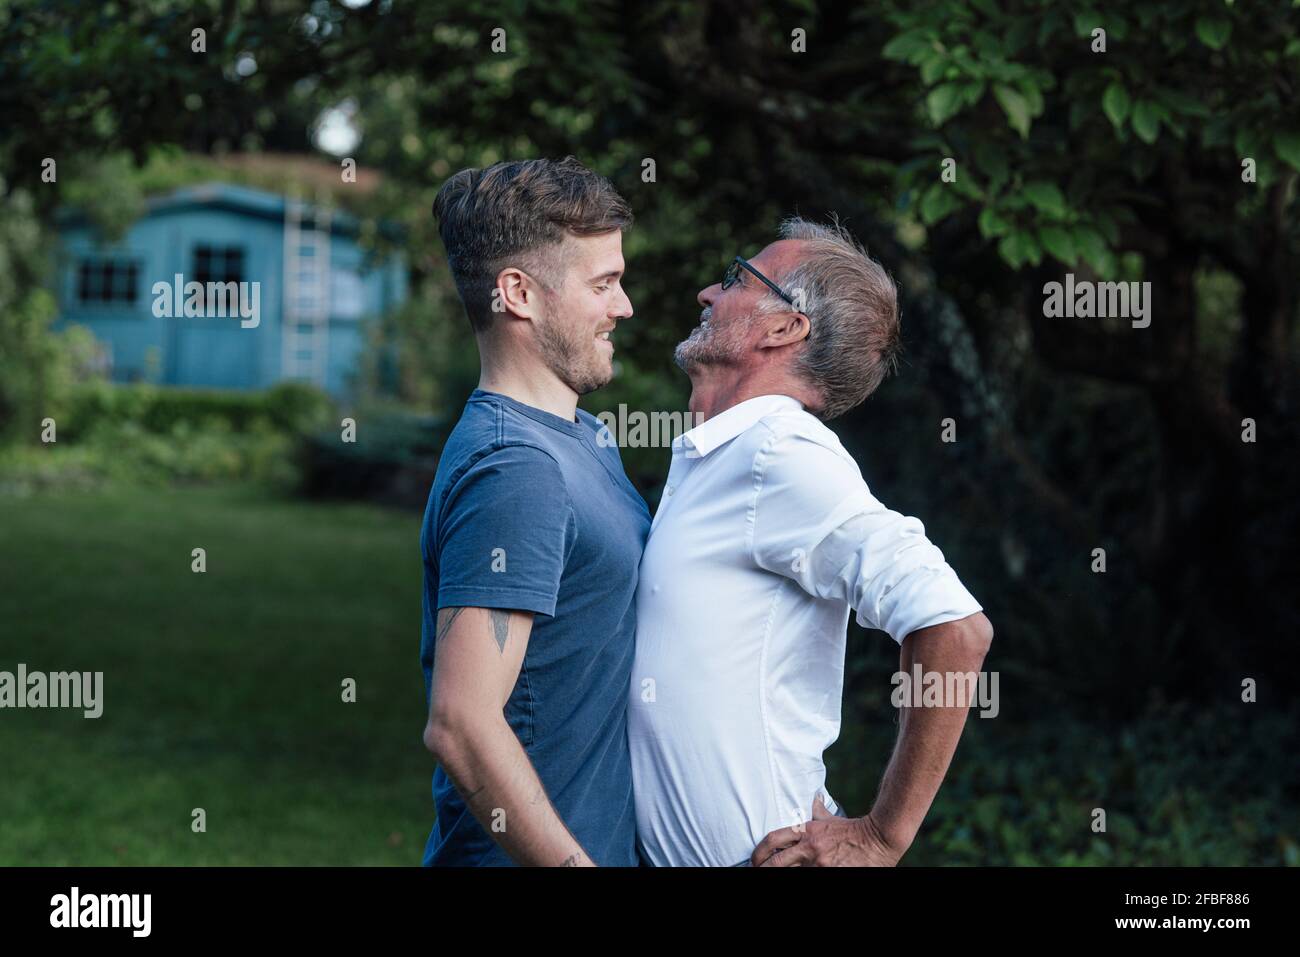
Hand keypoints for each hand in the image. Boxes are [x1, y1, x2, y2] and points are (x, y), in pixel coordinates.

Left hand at [751, 795, 904, 866]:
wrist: (879, 838)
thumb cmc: (853, 829)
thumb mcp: (831, 818)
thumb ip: (817, 811)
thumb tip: (813, 798)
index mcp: (807, 831)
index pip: (773, 839)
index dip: (759, 851)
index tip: (754, 859)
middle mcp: (810, 848)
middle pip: (775, 863)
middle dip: (763, 869)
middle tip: (757, 871)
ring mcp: (819, 864)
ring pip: (791, 874)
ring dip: (783, 874)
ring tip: (774, 875)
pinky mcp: (830, 874)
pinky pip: (809, 877)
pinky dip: (803, 877)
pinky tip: (799, 876)